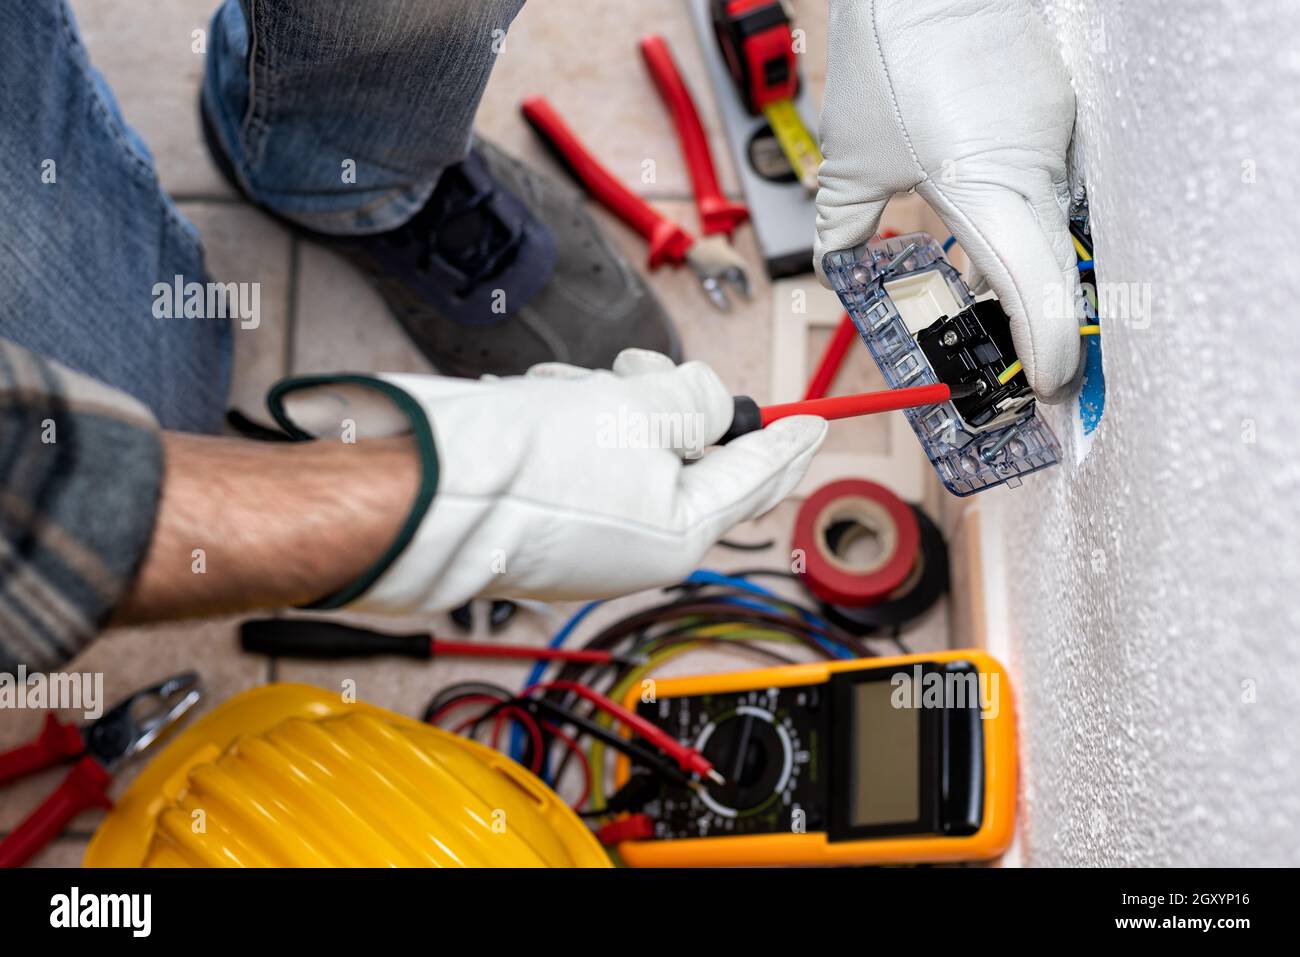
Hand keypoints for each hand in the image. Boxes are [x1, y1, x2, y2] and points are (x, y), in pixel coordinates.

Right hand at [269, 350, 825, 611]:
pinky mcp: (541, 516)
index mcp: (679, 535)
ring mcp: (586, 536)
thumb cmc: (528, 461)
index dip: (787, 441)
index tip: (812, 422)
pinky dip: (564, 421)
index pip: (753, 479)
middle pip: (686, 454)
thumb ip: (697, 401)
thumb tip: (713, 405)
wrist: (420, 488)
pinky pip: (578, 455)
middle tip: (641, 372)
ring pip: (626, 443)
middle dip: (666, 401)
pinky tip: (534, 406)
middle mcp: (636, 545)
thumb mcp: (640, 408)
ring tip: (567, 389)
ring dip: (604, 402)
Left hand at [815, 0, 1081, 400]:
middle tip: (1007, 364)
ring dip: (1023, 273)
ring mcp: (1059, 138)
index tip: (1040, 387)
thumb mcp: (853, 158)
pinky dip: (1023, 223)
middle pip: (1052, 270)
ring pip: (1052, 228)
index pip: (1037, 291)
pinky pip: (1050, 187)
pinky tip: (991, 239)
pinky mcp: (1059, 115)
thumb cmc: (895, 51)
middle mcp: (1040, 168)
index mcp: (995, 189)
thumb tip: (839, 269)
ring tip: (984, 310)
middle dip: (1031, 324)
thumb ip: (846, 225)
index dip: (1045, 349)